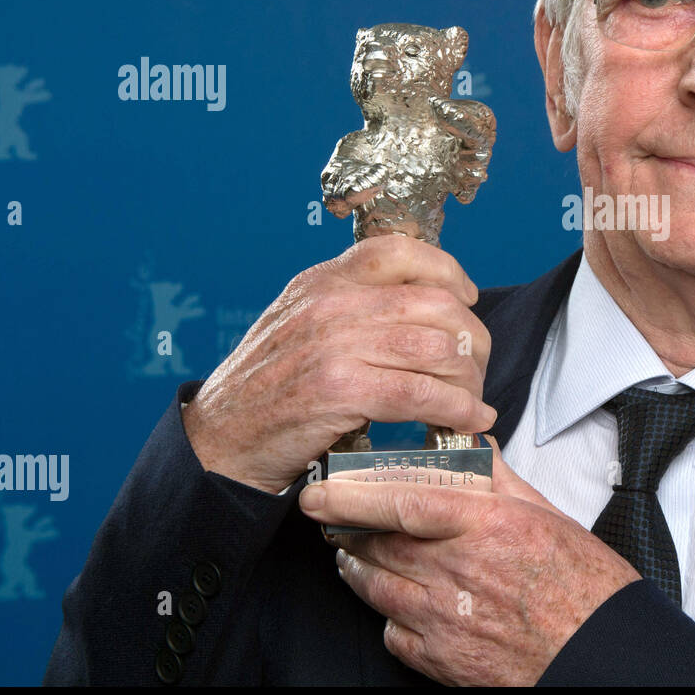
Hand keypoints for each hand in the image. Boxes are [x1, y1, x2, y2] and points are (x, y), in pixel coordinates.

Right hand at [183, 235, 496, 493]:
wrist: (218, 443)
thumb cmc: (265, 392)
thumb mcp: (300, 327)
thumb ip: (350, 308)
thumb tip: (418, 305)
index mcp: (322, 281)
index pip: (401, 251)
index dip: (448, 272)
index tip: (468, 297)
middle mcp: (330, 303)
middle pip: (435, 304)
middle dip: (472, 338)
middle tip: (477, 367)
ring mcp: (333, 344)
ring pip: (437, 348)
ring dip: (469, 379)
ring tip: (474, 399)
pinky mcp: (339, 389)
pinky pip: (421, 393)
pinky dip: (457, 409)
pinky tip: (468, 419)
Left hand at [300, 436, 640, 685]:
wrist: (599, 652)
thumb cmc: (583, 586)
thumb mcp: (545, 515)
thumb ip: (500, 478)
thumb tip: (474, 447)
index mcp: (485, 526)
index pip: (402, 503)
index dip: (353, 496)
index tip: (322, 491)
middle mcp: (458, 571)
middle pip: (378, 545)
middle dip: (348, 530)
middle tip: (335, 516)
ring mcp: (444, 619)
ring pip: (375, 588)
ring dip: (358, 567)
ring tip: (356, 553)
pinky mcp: (442, 659)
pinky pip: (392, 633)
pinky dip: (387, 615)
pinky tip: (397, 602)